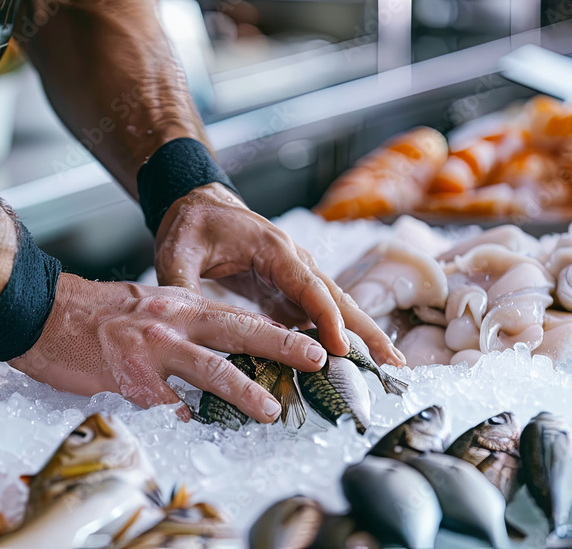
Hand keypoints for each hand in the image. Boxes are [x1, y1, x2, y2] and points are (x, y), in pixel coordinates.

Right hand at [10, 273, 326, 421]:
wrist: (43, 310)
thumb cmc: (94, 312)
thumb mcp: (148, 308)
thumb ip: (182, 329)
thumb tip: (214, 359)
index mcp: (180, 302)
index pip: (239, 317)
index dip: (276, 332)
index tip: (309, 344)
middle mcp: (172, 319)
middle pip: (238, 331)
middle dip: (281, 346)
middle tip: (317, 359)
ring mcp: (151, 347)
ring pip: (208, 367)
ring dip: (244, 389)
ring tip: (269, 409)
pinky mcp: (129, 375)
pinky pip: (164, 402)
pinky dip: (183, 415)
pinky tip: (196, 425)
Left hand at [154, 183, 404, 367]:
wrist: (196, 203)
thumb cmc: (191, 223)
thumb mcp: (178, 252)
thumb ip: (181, 285)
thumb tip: (180, 323)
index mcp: (273, 249)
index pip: (309, 286)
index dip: (327, 318)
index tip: (341, 349)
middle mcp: (293, 261)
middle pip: (337, 298)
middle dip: (366, 330)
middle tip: (394, 363)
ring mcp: (293, 276)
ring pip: (334, 308)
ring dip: (360, 336)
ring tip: (387, 368)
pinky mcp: (286, 291)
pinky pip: (315, 316)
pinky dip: (334, 337)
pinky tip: (348, 363)